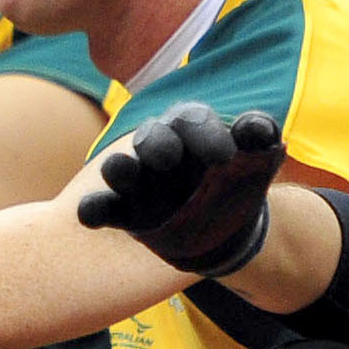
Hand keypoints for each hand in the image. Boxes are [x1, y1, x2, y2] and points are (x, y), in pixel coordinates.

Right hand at [77, 103, 285, 276]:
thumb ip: (259, 140)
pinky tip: (88, 214)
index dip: (205, 134)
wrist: (228, 228)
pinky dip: (92, 209)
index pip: (192, 120)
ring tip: (120, 171)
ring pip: (121, 168)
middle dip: (156, 144)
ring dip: (119, 168)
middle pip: (150, 137)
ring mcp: (140, 182)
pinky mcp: (125, 213)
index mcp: (191, 129)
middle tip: (167, 158)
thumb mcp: (257, 161)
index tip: (224, 158)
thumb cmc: (239, 183)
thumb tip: (259, 129)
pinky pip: (102, 207)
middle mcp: (161, 150)